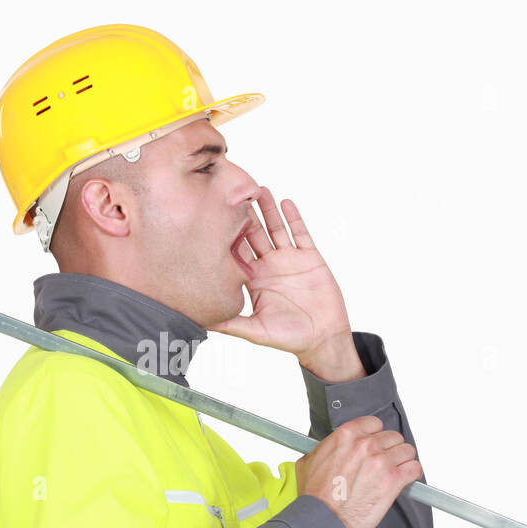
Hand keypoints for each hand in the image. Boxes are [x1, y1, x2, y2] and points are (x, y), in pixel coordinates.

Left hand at [207, 188, 356, 370]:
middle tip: (233, 193)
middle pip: (254, 234)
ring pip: (276, 229)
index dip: (226, 236)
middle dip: (245, 215)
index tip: (214, 218)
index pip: (237, 253)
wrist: (323, 338)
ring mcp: (289, 259)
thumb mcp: (256, 331)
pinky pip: (301, 234)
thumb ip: (232, 324)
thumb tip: (203, 325)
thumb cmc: (289, 338)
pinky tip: (286, 202)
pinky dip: (294, 218)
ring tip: (259, 190)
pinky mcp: (309, 257)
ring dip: (268, 210)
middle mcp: (269, 265)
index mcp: (254, 279)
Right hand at [295, 415, 422, 527]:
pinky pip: (414, 468)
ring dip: (403, 460)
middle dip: (390, 449)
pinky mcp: (393, 480)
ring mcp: (381, 461)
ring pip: (407, 450)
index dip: (376, 435)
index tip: (375, 444)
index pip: (374, 424)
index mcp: (346, 436)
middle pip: (393, 437)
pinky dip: (412, 473)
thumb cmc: (315, 496)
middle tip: (384, 462)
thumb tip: (328, 449)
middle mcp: (366, 445)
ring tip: (395, 470)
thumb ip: (324, 450)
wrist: (323, 519)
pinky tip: (405, 479)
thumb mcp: (308, 462)